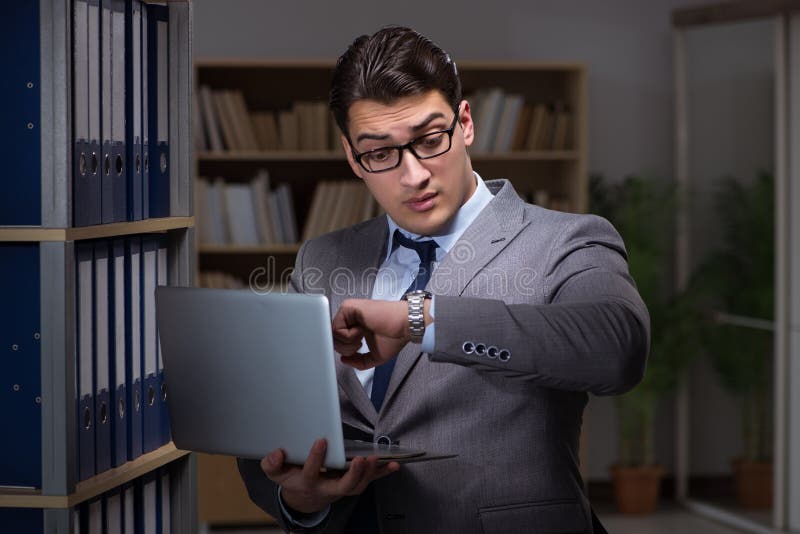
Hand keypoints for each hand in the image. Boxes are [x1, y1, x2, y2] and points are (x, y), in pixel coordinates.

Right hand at [260, 439, 398, 513]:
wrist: (304, 498)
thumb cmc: (292, 479)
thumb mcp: (276, 474)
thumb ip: (272, 464)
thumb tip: (276, 453)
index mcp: (307, 482)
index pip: (311, 472)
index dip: (315, 459)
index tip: (321, 441)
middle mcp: (327, 488)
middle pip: (343, 486)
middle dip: (354, 473)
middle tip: (361, 459)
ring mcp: (342, 488)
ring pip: (358, 486)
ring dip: (370, 473)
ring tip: (378, 459)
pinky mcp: (353, 484)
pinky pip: (369, 480)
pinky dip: (382, 473)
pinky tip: (394, 464)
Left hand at [332, 299, 415, 368]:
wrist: (404, 324)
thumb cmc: (395, 336)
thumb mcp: (375, 355)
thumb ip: (359, 360)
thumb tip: (344, 360)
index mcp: (356, 325)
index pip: (339, 339)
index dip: (345, 350)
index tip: (357, 350)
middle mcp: (350, 317)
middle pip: (333, 338)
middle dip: (347, 349)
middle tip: (361, 344)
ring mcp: (348, 311)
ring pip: (332, 334)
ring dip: (349, 343)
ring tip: (362, 336)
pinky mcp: (348, 307)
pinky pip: (336, 329)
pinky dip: (349, 336)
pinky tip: (362, 330)